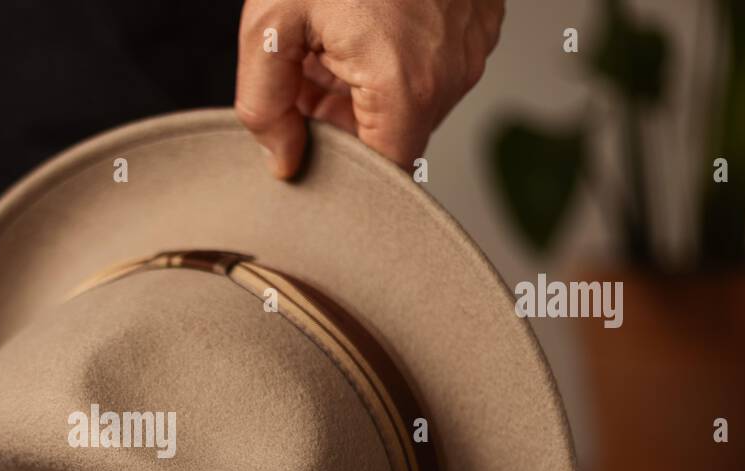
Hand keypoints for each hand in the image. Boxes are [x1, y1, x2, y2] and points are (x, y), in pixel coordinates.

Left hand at [235, 0, 504, 175]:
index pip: (380, 175)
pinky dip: (392, 57)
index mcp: (405, 87)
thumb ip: (265, 106)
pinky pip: (430, 64)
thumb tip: (282, 160)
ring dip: (365, 88)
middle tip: (307, 73)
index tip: (309, 145)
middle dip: (343, 121)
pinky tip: (366, 21)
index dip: (340, 167)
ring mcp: (472, 47)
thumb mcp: (270, 25)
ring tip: (335, 38)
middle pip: (391, 138)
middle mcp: (451, 75)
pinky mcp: (479, 21)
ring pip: (409, 102)